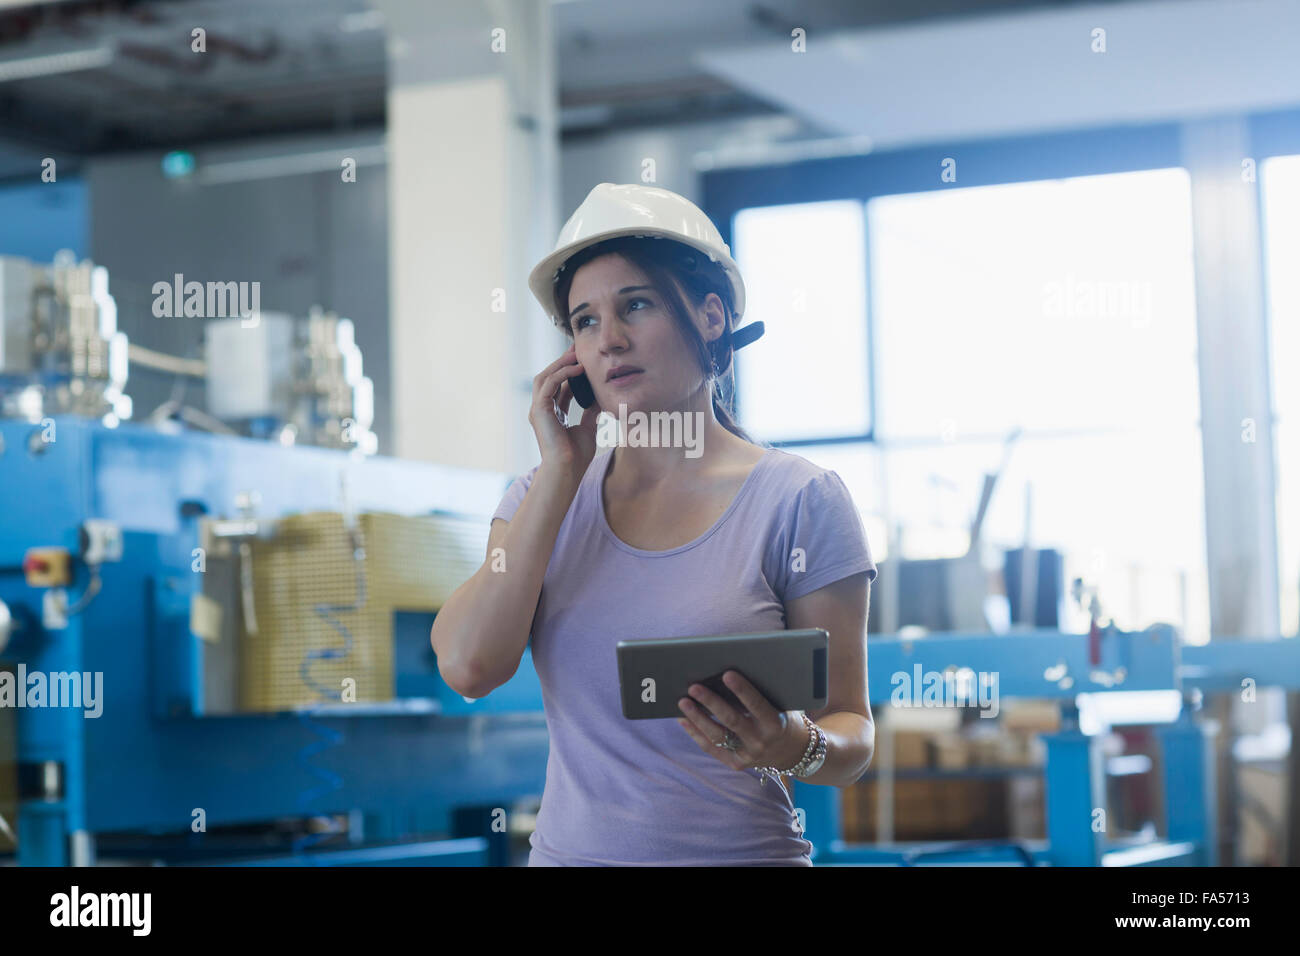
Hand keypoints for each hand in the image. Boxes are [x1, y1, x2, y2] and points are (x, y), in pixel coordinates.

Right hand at [528, 344, 601, 475]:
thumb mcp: (588, 427)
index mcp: (551, 413)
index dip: (570, 371)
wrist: (567, 471)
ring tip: (577, 354)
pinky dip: (562, 373)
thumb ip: (592, 411)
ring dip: (560, 363)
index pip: (559, 385)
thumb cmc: (576, 457)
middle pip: (549, 376)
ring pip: (545, 376)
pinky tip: (578, 368)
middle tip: (578, 348)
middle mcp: (541, 409)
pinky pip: (549, 383)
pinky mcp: (538, 410)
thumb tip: (602, 396)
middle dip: (563, 361)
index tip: (584, 359)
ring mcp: (537, 409)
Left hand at [676, 671, 807, 774]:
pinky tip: (684, 720)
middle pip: (732, 720)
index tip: (726, 674)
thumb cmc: (782, 717)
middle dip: (711, 702)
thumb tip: (728, 674)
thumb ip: (761, 694)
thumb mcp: (781, 706)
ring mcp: (748, 755)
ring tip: (683, 702)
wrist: (791, 751)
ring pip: (718, 736)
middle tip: (694, 687)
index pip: (757, 704)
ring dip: (697, 718)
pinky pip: (712, 748)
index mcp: (775, 724)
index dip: (742, 690)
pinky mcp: (736, 763)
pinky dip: (696, 733)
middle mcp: (761, 742)